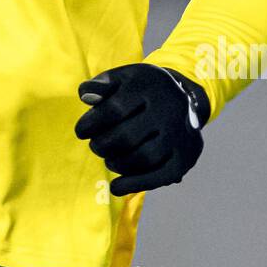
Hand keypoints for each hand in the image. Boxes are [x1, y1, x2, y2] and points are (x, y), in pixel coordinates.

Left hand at [74, 62, 209, 195]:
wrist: (182, 98)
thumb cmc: (140, 90)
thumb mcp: (122, 78)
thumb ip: (101, 85)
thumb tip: (86, 96)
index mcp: (150, 85)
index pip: (114, 109)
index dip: (91, 123)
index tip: (81, 131)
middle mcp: (170, 108)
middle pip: (127, 136)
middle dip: (102, 145)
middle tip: (96, 146)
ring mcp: (180, 134)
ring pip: (144, 158)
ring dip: (117, 164)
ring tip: (109, 159)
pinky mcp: (186, 156)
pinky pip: (161, 176)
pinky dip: (135, 184)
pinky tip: (116, 187)